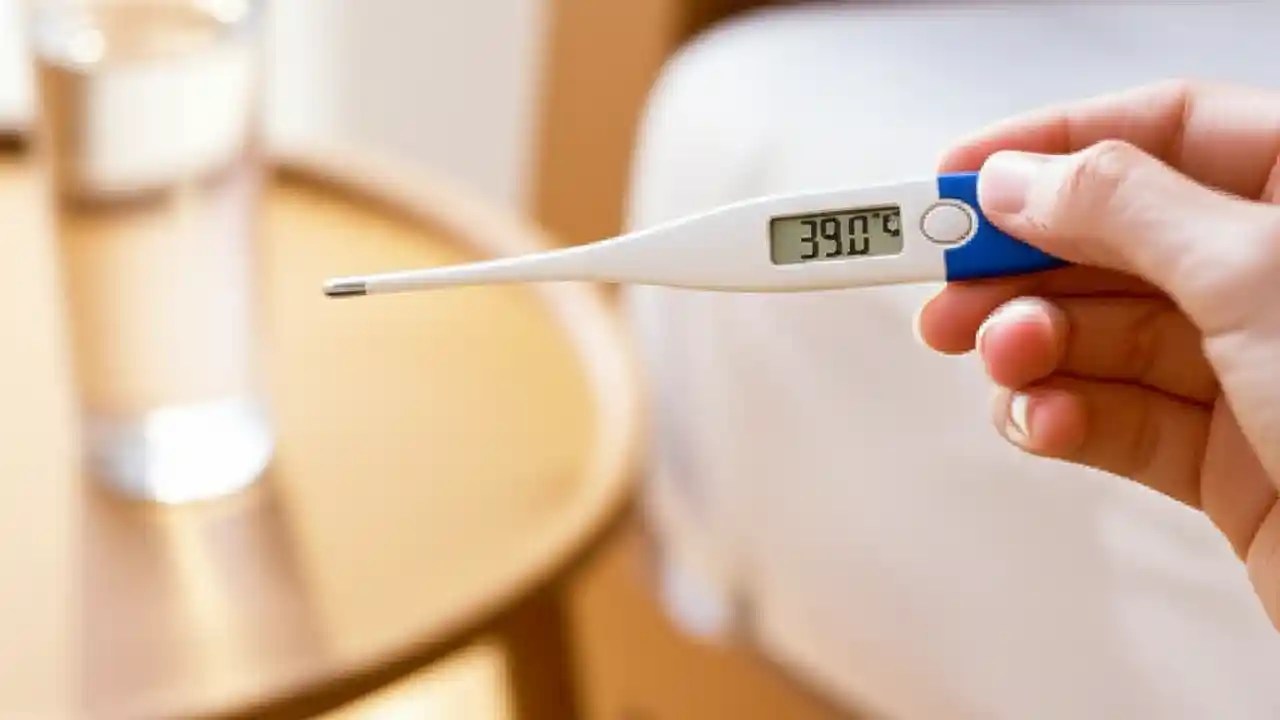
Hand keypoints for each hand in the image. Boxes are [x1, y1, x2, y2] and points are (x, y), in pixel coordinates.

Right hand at [916, 81, 1279, 626]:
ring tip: (1004, 359)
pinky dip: (1067, 419)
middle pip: (1114, 241)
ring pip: (1104, 336)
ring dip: (1036, 347)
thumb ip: (1123, 209)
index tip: (959, 178)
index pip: (1163, 132)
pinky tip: (1047, 421)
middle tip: (947, 286)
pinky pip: (1116, 419)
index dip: (1053, 145)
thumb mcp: (1253, 274)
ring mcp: (1249, 371)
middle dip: (1022, 265)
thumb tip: (1021, 179)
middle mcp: (1274, 278)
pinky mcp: (1224, 458)